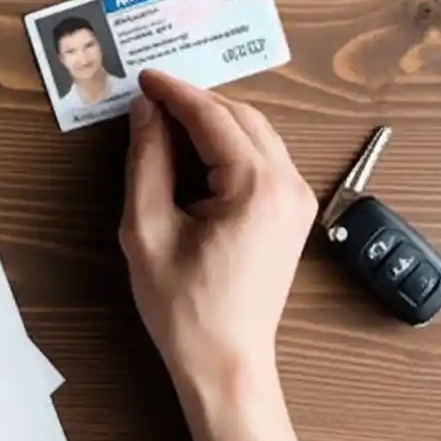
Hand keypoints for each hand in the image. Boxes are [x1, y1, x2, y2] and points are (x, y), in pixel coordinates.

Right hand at [120, 69, 315, 440]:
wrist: (226, 363)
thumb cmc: (184, 309)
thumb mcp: (147, 230)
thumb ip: (146, 163)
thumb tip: (145, 113)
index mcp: (256, 187)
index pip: (212, 117)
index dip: (173, 92)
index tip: (143, 78)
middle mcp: (288, 186)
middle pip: (241, 116)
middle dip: (194, 102)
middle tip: (149, 99)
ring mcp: (297, 201)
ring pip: (256, 134)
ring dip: (213, 121)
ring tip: (166, 123)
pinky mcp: (292, 216)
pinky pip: (262, 160)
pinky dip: (229, 146)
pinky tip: (195, 154)